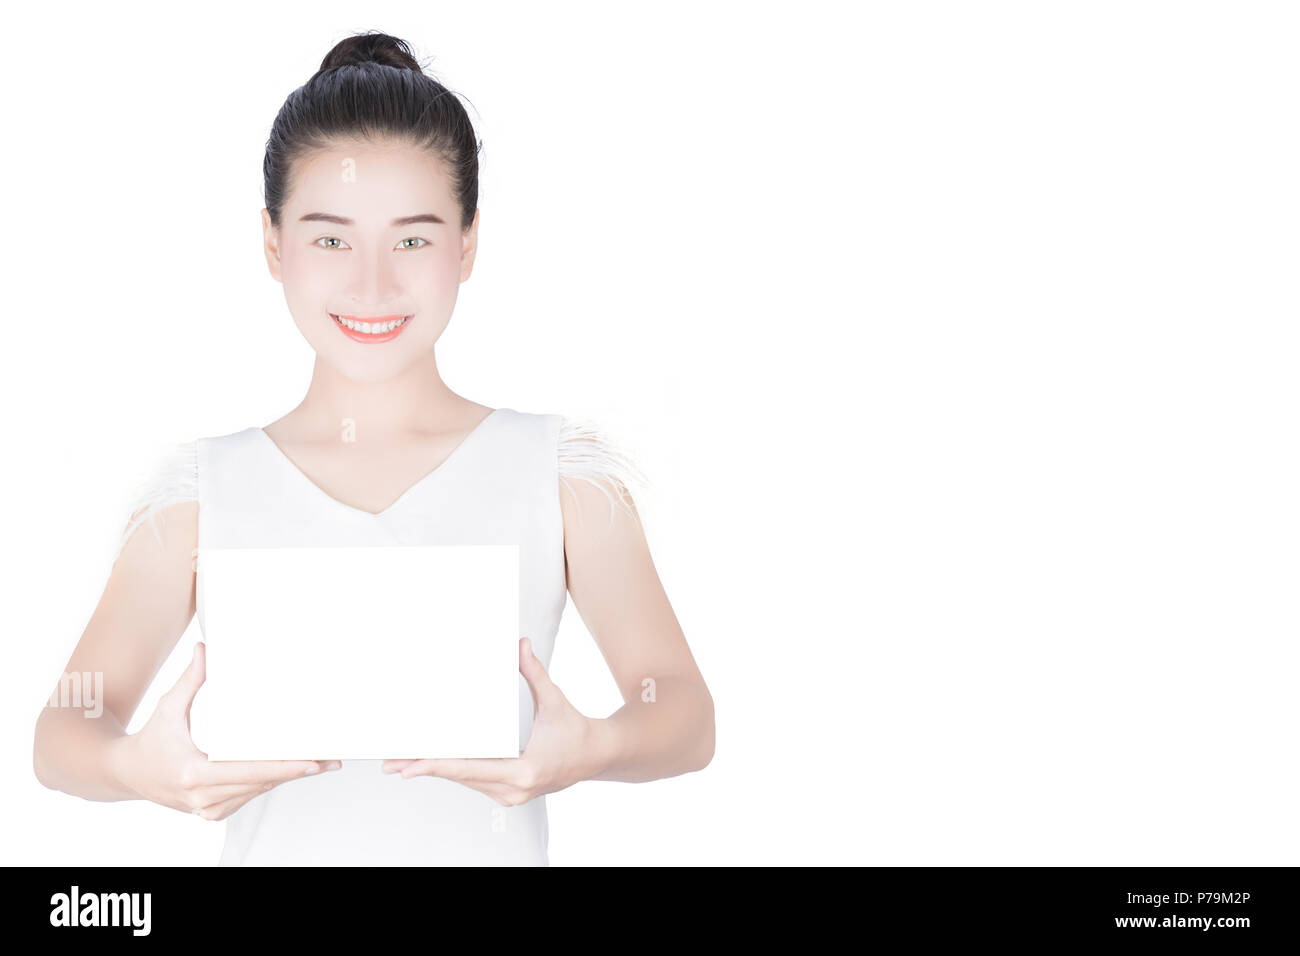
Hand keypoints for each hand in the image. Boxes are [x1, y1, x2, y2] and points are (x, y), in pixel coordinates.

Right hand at [109, 642, 341, 819]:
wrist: (127, 773)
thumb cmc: (150, 740)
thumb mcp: (168, 707)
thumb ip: (191, 680)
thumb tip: (205, 650)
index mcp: (193, 774)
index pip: (248, 772)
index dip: (282, 767)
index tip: (310, 762)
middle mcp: (202, 797)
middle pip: (261, 783)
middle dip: (297, 770)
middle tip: (330, 759)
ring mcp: (208, 809)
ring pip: (258, 791)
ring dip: (288, 777)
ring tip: (321, 763)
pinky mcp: (212, 812)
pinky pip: (249, 796)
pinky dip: (269, 782)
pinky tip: (291, 770)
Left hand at [381, 637, 606, 805]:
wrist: (598, 756)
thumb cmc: (577, 731)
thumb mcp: (554, 700)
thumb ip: (534, 672)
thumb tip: (520, 645)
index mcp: (524, 770)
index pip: (470, 768)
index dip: (437, 765)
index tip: (411, 764)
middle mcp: (515, 789)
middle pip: (460, 777)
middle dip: (425, 767)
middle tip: (392, 762)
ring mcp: (513, 795)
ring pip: (466, 782)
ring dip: (436, 771)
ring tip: (405, 763)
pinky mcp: (511, 794)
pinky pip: (476, 783)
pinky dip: (455, 772)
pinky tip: (435, 765)